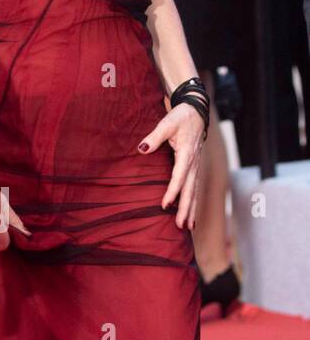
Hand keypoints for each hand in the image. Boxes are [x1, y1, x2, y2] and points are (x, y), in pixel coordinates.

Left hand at [138, 102, 205, 228]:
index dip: (172, 191)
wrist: (196, 112)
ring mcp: (196, 167)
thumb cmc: (180, 118)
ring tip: (188, 227)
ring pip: (194, 191)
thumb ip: (154, 136)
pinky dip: (193, 202)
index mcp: (187, 154)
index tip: (165, 205)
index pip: (179, 176)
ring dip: (191, 209)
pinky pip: (194, 188)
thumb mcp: (166, 124)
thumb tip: (142, 148)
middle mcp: (194, 163)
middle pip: (190, 189)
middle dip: (186, 208)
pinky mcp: (195, 168)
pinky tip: (191, 215)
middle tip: (180, 225)